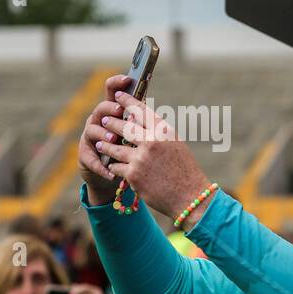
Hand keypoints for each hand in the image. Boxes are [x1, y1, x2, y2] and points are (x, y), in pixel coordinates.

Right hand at [77, 74, 132, 203]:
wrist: (119, 175)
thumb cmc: (133, 150)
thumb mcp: (141, 135)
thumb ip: (145, 120)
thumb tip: (159, 106)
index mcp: (113, 113)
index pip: (112, 92)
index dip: (117, 83)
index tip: (127, 78)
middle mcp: (99, 121)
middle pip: (101, 108)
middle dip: (110, 108)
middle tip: (120, 111)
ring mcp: (90, 138)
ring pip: (92, 130)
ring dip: (104, 134)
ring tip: (114, 139)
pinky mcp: (85, 155)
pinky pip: (90, 158)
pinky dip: (101, 165)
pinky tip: (111, 172)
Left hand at [92, 92, 211, 219]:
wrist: (190, 198)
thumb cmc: (185, 171)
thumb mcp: (176, 145)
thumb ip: (158, 133)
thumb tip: (139, 120)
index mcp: (164, 131)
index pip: (140, 109)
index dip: (126, 101)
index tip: (117, 96)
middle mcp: (152, 141)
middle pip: (123, 126)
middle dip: (111, 123)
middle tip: (105, 120)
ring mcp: (140, 158)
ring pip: (113, 147)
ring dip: (106, 145)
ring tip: (101, 144)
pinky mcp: (133, 175)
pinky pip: (116, 166)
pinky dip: (115, 166)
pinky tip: (113, 166)